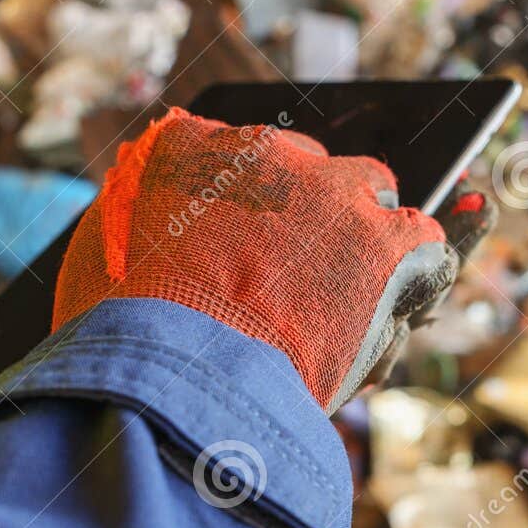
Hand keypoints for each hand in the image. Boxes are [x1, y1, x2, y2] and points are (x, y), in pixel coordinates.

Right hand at [55, 107, 494, 409]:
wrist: (172, 379)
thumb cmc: (123, 339)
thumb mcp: (98, 259)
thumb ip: (127, 220)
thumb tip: (139, 202)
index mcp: (187, 148)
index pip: (245, 164)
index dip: (262, 216)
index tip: (260, 252)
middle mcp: (267, 153)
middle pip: (317, 177)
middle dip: (319, 228)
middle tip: (304, 289)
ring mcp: (335, 192)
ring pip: (376, 205)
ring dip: (370, 252)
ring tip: (351, 311)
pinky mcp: (388, 240)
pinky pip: (429, 247)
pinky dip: (424, 279)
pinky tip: (406, 305)